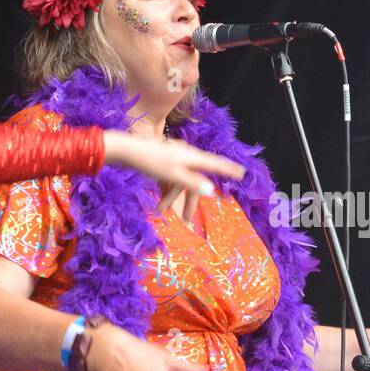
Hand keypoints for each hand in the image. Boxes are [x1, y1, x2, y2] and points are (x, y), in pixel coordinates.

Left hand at [102, 132, 246, 225]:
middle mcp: (186, 156)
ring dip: (171, 197)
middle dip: (189, 200)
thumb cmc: (152, 162)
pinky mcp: (162, 162)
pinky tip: (157, 201)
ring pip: (179, 181)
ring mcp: (174, 159)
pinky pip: (169, 179)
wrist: (127, 150)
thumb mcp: (174, 175)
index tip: (242, 173)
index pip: (216, 164)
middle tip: (188, 220)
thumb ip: (193, 183)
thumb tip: (212, 191)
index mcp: (193, 158)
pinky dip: (164, 190)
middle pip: (195, 180)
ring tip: (160, 210)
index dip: (229, 170)